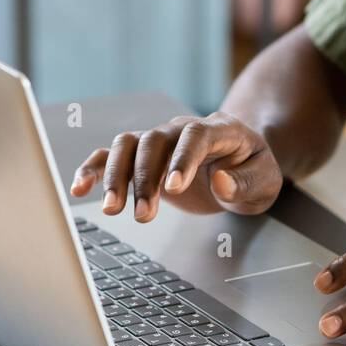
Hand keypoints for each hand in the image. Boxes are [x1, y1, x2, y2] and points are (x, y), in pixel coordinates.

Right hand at [69, 112, 282, 221]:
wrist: (240, 162)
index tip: (174, 187)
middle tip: (144, 216)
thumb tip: (221, 183)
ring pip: (127, 146)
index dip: (182, 159)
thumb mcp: (265, 181)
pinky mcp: (143, 157)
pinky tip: (80, 189)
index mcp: (219, 130)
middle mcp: (182, 129)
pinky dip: (93, 169)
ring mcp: (160, 140)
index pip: (195, 136)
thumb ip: (246, 182)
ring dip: (116, 177)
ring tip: (112, 210)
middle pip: (153, 142)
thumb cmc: (254, 170)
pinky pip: (111, 155)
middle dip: (145, 179)